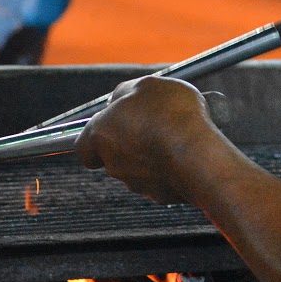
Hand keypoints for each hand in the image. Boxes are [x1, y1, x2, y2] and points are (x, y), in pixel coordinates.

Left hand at [75, 77, 236, 203]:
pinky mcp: (159, 195)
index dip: (95, 138)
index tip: (110, 128)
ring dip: (151, 155)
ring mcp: (136, 182)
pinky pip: (161, 181)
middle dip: (130, 142)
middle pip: (113, 155)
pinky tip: (186, 153)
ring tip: (175, 137)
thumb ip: (126, 93)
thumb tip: (118, 99)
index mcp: (101, 133)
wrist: (196, 154)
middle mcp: (113, 162)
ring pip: (137, 169)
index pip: (83, 146)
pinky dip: (169, 169)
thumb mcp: (146, 86)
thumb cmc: (170, 115)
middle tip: (152, 125)